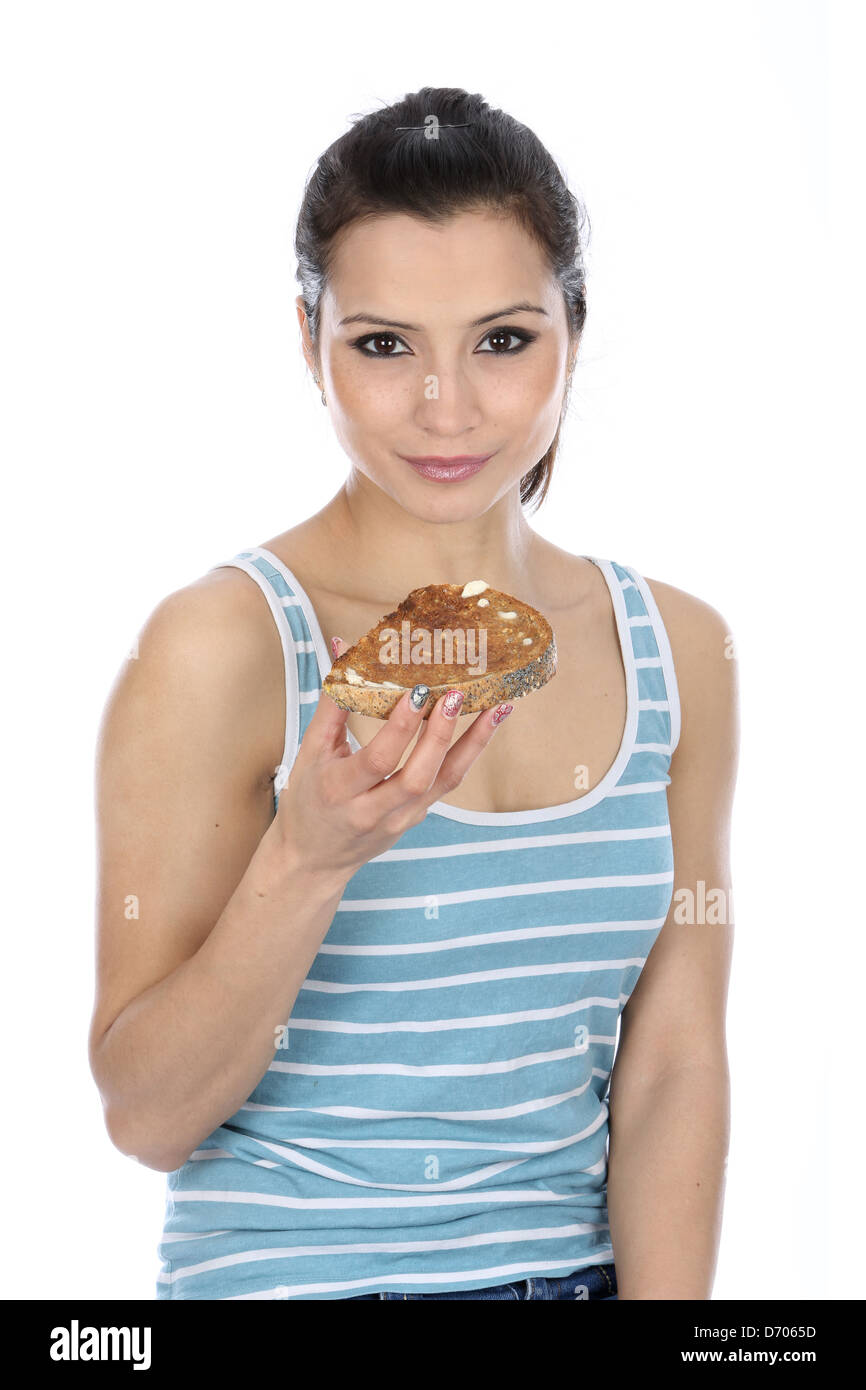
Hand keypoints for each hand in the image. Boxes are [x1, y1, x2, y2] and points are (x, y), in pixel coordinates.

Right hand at [271, 637, 512, 880]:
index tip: (418, 691)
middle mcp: (373, 810)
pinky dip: (470, 752)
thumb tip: (344, 648)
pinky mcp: (417, 818)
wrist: (314, 858)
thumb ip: (332, 701)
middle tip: (458, 694)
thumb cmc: (309, 798)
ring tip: (496, 707)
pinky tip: (488, 723)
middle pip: (417, 776)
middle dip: (440, 734)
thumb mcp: (310, 751)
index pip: (378, 759)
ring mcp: (400, 818)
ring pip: (443, 781)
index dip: (401, 726)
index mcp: (339, 790)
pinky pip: (448, 783)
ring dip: (473, 743)